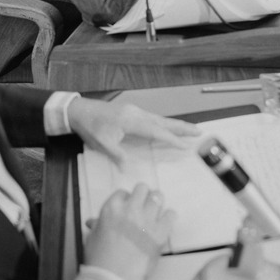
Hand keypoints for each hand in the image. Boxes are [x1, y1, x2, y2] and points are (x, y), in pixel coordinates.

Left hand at [67, 97, 200, 166]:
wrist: (80, 110)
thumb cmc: (90, 127)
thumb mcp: (102, 143)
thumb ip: (117, 155)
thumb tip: (128, 168)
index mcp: (132, 121)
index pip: (157, 131)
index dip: (172, 139)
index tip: (187, 146)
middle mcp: (137, 114)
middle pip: (164, 122)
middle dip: (182, 127)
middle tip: (199, 132)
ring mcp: (135, 111)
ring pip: (160, 119)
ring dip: (175, 125)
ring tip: (191, 130)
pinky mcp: (132, 112)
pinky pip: (153, 118)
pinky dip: (164, 124)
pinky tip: (169, 128)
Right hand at [84, 184, 174, 279]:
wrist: (113, 279)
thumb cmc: (100, 260)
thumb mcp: (93, 237)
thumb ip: (98, 224)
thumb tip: (94, 222)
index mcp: (112, 208)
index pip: (123, 192)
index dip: (126, 200)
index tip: (127, 208)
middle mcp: (131, 209)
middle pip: (143, 188)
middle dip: (142, 196)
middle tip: (142, 206)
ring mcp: (147, 220)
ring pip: (158, 197)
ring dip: (156, 203)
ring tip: (154, 213)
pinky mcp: (160, 233)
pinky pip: (171, 214)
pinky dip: (169, 217)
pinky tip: (164, 224)